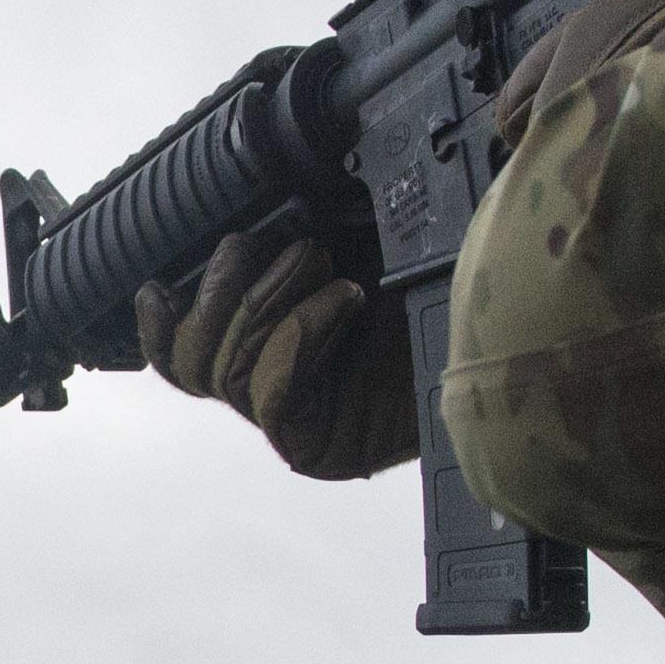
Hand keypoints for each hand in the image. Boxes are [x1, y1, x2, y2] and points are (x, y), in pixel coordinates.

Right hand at [138, 222, 418, 481]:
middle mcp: (275, 395)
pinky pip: (272, 392)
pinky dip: (301, 331)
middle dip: (223, 292)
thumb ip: (289, 242)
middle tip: (274, 243)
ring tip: (320, 258)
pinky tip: (346, 298)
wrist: (511, 331)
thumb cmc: (438, 284)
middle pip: (192, 361)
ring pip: (227, 370)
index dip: (157, 328)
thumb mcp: (352, 244)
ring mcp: (298, 425)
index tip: (154, 286)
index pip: (183, 356)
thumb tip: (237, 214)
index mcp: (269, 350)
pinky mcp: (321, 449)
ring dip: (267, 302)